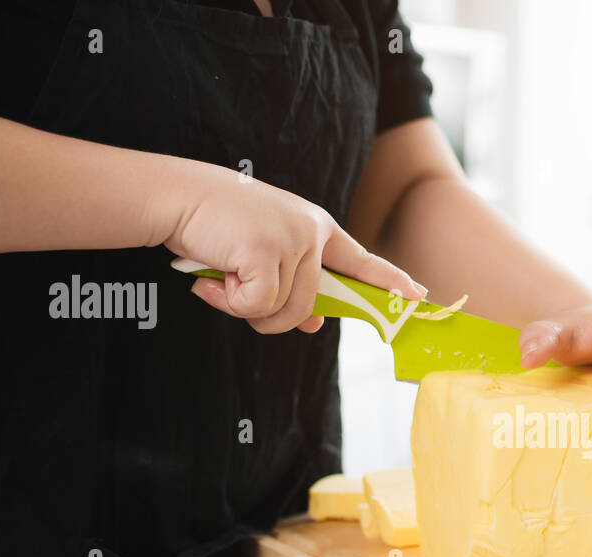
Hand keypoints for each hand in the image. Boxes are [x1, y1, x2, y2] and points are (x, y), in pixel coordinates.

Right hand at [157, 160, 426, 333]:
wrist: (173, 197)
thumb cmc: (214, 226)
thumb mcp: (261, 255)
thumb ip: (292, 285)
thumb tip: (314, 324)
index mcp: (314, 227)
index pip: (360, 259)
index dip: (389, 280)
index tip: (417, 295)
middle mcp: (311, 231)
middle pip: (310, 306)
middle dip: (269, 315)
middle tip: (234, 294)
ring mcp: (293, 239)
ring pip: (286, 312)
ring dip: (246, 309)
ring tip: (221, 280)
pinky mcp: (269, 250)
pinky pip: (260, 306)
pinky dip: (230, 303)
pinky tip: (211, 280)